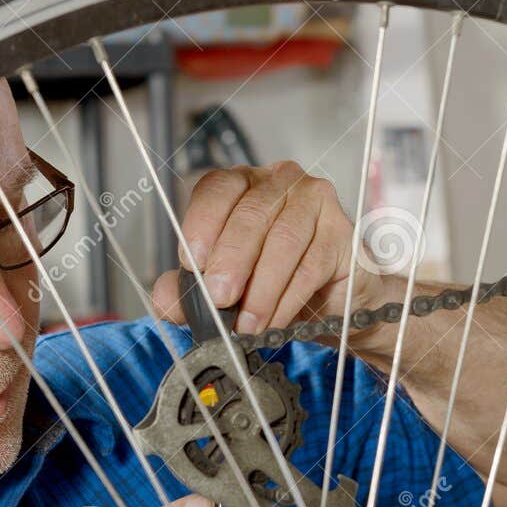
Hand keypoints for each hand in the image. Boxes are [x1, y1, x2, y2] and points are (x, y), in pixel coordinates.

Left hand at [150, 162, 394, 340]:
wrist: (333, 302)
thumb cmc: (277, 282)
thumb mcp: (226, 288)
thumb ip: (190, 292)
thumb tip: (164, 302)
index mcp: (244, 185)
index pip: (217, 188)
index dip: (201, 223)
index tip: (190, 262)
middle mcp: (280, 182)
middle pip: (251, 214)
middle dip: (231, 261)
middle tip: (218, 299)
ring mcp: (316, 202)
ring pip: (284, 240)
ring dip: (261, 288)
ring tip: (246, 323)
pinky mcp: (343, 233)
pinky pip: (312, 265)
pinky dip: (288, 298)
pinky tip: (273, 321)